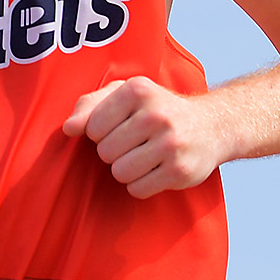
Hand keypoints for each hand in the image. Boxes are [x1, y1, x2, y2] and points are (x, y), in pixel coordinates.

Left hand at [63, 76, 225, 198]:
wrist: (211, 126)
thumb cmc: (157, 109)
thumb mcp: (124, 95)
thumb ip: (89, 106)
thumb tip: (69, 129)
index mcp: (138, 90)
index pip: (92, 127)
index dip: (100, 132)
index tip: (118, 127)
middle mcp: (156, 114)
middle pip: (105, 152)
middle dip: (114, 152)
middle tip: (134, 143)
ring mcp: (171, 144)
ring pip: (119, 173)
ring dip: (125, 170)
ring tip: (143, 157)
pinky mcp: (180, 171)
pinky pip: (137, 189)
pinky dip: (140, 184)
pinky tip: (155, 170)